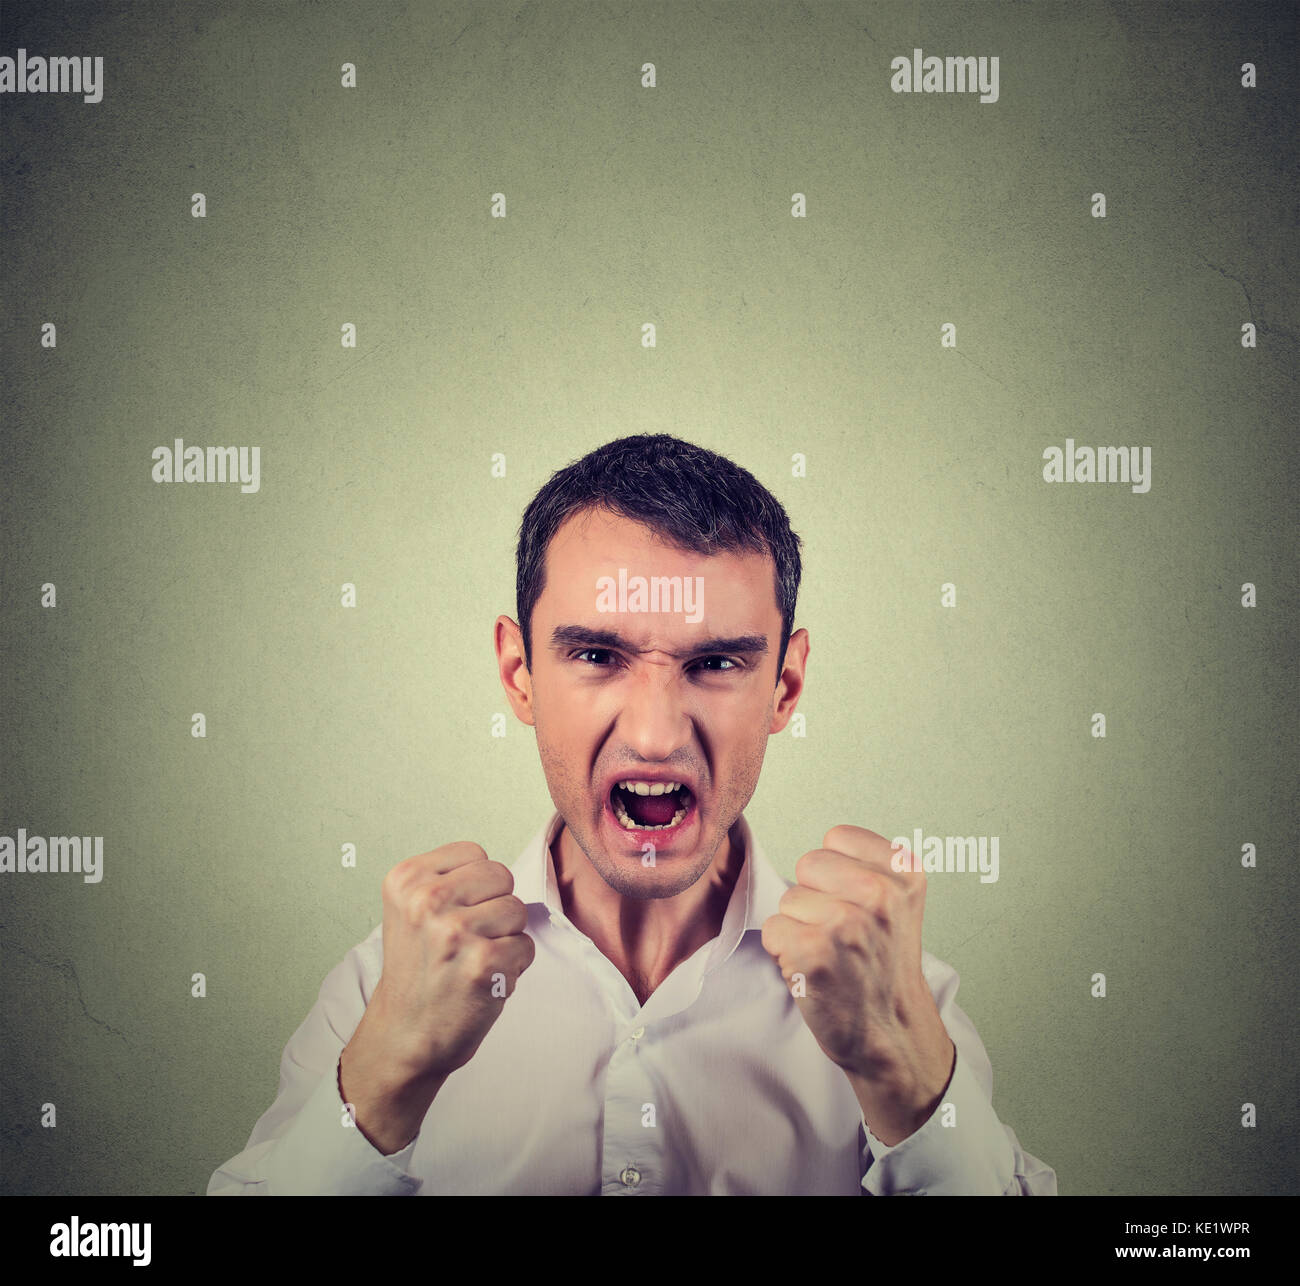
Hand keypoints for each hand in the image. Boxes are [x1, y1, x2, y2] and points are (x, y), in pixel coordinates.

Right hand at [340, 842, 534, 1151]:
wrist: (405, 1035)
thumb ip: (449, 879)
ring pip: (518, 910)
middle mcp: (427, 900)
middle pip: (501, 876)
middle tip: (465, 942)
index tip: (452, 916)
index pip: (475, 854)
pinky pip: (526, 946)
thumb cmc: (418, 972)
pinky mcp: (483, 963)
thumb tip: (501, 872)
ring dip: (505, 938)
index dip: (475, 887)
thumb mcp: (411, 909)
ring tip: (472, 960)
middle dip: (494, 907)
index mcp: (407, 879)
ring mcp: (455, 931)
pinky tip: (482, 980)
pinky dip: (513, 967)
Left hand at [760, 825, 954, 1144]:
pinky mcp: (814, 952)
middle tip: (841, 934)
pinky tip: (814, 971)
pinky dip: (784, 952)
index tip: (857, 906)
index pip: (837, 838)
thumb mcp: (899, 904)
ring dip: (799, 927)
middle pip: (808, 863)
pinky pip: (774, 929)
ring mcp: (846, 922)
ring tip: (831, 955)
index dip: (836, 874)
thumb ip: (867, 867)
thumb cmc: (884, 967)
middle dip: (814, 896)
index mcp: (904, 872)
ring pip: (788, 899)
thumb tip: (813, 855)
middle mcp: (880, 893)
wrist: (893, 1033)